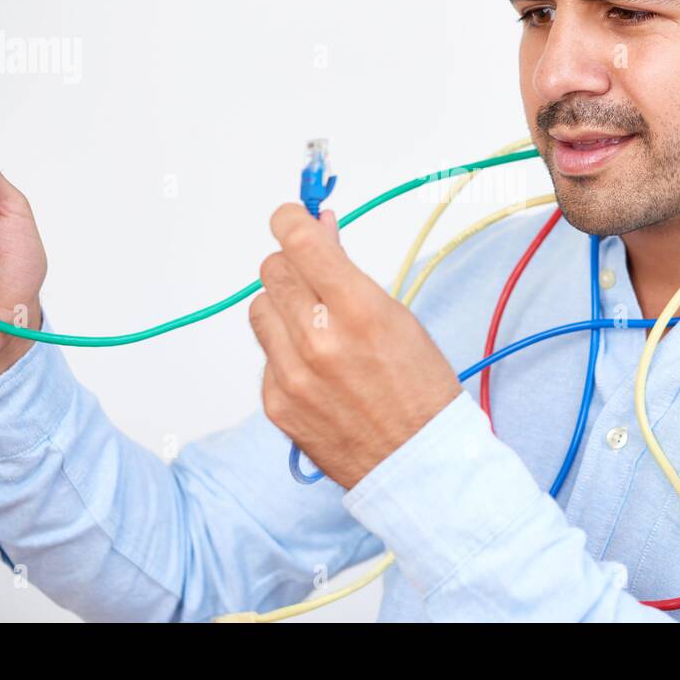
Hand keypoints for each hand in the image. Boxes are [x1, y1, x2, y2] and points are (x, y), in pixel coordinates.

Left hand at [249, 204, 462, 489]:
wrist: (417, 463)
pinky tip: (315, 369)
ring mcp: (292, 375)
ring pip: (259, 308)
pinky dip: (284, 351)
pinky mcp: (276, 403)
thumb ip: (349, 274)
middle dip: (293, 266)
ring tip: (314, 326)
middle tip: (315, 278)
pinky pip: (265, 354)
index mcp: (359, 311)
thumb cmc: (420, 390)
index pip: (299, 242)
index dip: (290, 220)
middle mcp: (319, 340)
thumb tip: (318, 231)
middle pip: (273, 270)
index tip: (291, 217)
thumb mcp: (397, 317)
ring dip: (282, 307)